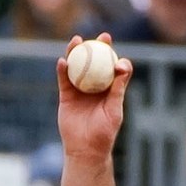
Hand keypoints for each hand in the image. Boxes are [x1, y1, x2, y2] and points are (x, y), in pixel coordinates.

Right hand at [56, 34, 134, 163]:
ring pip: (78, 66)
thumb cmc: (104, 132)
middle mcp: (94, 86)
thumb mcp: (114, 110)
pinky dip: (63, 69)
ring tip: (77, 40)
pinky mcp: (66, 95)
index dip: (114, 55)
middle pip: (95, 62)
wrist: (85, 149)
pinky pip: (64, 79)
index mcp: (109, 89)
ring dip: (77, 52)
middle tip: (101, 36)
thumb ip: (118, 89)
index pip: (113, 68)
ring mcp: (79, 89)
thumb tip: (122, 66)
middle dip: (97, 47)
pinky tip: (63, 61)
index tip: (114, 48)